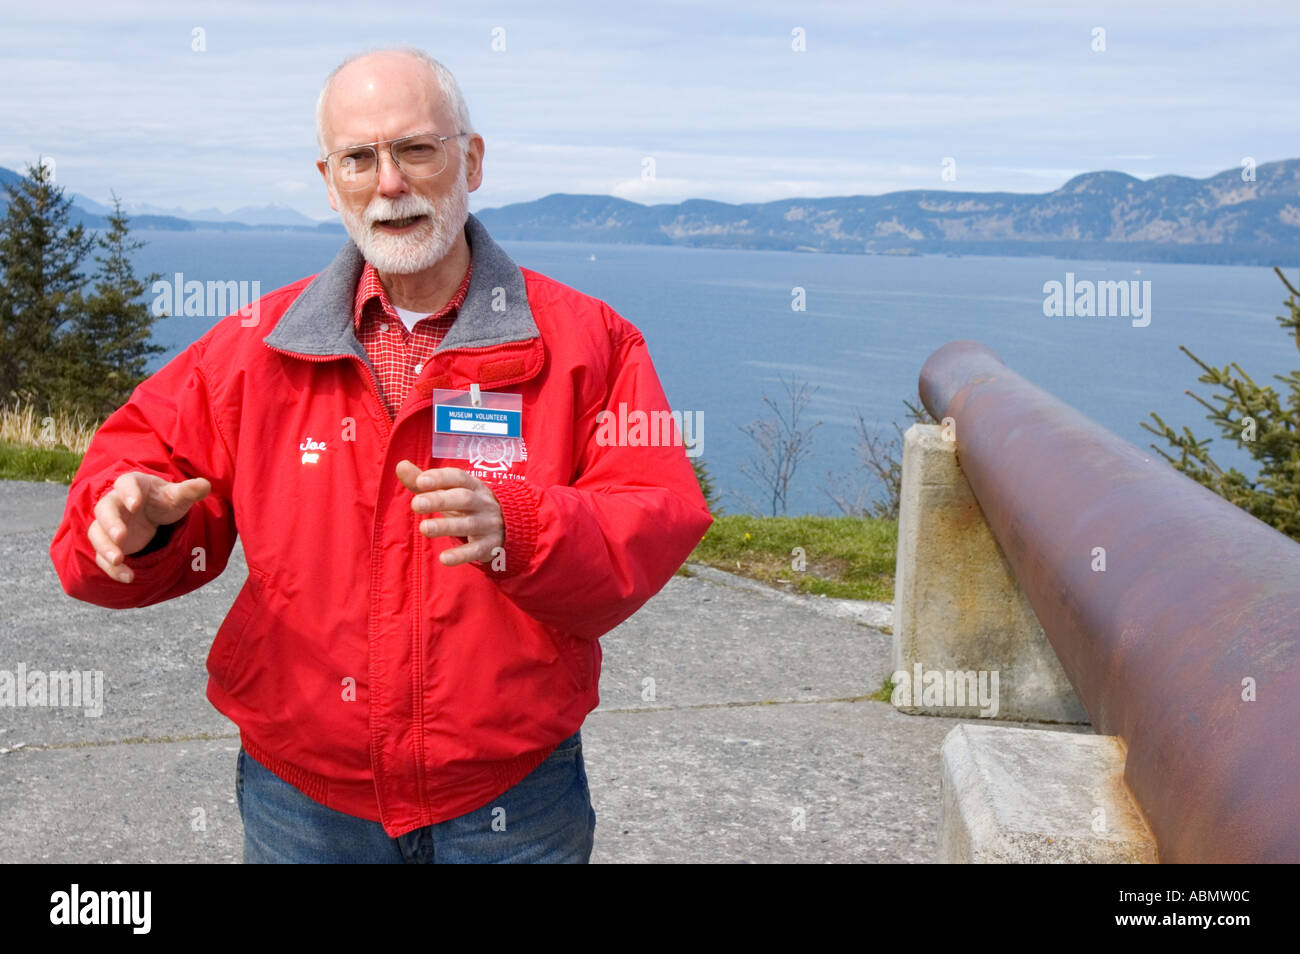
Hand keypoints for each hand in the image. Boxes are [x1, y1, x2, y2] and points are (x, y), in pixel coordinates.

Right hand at [88, 472, 211, 582]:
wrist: (153, 513)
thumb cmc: (164, 500)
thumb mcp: (178, 496)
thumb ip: (189, 491)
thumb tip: (205, 485)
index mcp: (132, 484)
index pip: (125, 483)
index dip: (128, 493)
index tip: (135, 504)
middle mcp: (114, 502)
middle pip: (104, 510)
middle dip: (111, 524)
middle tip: (121, 537)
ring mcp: (108, 524)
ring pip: (97, 534)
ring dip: (105, 548)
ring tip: (118, 560)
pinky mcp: (108, 543)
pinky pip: (103, 556)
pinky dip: (112, 568)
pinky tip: (128, 577)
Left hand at [395, 460, 503, 566]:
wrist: (509, 526)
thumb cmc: (468, 505)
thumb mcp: (451, 492)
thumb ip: (425, 481)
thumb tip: (401, 465)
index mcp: (473, 486)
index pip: (458, 477)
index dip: (440, 478)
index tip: (421, 481)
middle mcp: (482, 503)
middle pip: (463, 499)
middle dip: (440, 500)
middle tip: (416, 504)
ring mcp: (488, 524)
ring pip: (468, 525)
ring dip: (446, 526)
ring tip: (424, 528)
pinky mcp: (489, 546)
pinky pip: (475, 550)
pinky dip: (460, 556)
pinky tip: (444, 559)